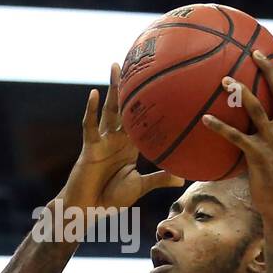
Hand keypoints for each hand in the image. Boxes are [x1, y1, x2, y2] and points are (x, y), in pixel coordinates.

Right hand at [62, 63, 182, 211]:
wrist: (89, 209)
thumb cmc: (111, 198)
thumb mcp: (139, 187)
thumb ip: (158, 179)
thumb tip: (182, 179)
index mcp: (129, 145)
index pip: (140, 118)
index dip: (147, 101)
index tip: (156, 83)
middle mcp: (116, 138)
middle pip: (124, 107)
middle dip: (128, 86)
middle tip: (135, 62)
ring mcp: (102, 140)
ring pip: (108, 110)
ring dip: (111, 88)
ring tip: (115, 66)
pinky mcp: (90, 147)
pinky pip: (90, 125)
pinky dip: (91, 110)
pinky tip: (94, 93)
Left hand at [201, 52, 272, 221]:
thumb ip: (268, 140)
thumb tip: (248, 130)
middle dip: (270, 70)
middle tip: (256, 52)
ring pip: (258, 109)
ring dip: (241, 92)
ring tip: (225, 79)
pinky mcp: (258, 156)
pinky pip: (236, 137)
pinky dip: (220, 126)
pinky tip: (205, 119)